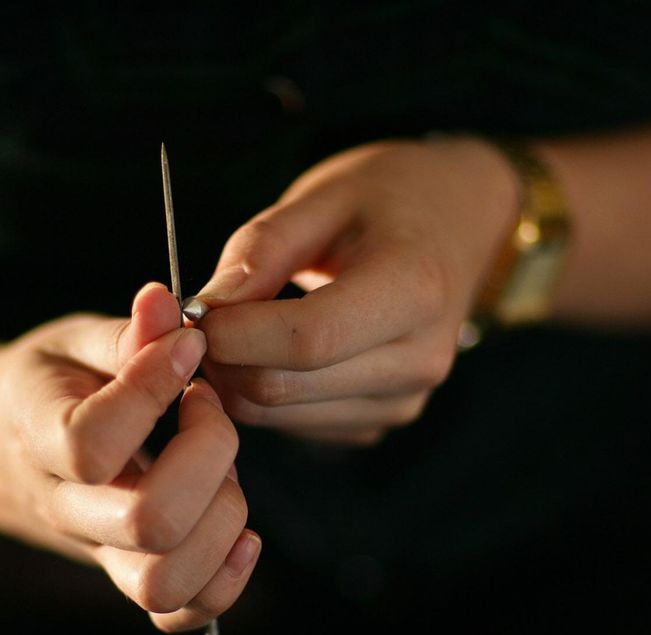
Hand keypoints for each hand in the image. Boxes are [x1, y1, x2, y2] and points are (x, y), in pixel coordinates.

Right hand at [0, 283, 260, 631]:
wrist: (0, 445)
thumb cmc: (49, 385)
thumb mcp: (75, 342)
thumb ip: (127, 334)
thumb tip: (165, 303)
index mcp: (41, 437)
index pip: (93, 443)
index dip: (152, 391)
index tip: (185, 348)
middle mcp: (67, 508)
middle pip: (149, 521)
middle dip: (210, 454)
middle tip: (208, 407)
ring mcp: (100, 550)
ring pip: (164, 582)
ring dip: (222, 520)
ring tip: (222, 469)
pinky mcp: (131, 574)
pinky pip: (178, 613)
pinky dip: (224, 582)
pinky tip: (242, 531)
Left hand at [193, 138, 518, 444]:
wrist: (458, 224)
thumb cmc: (390, 197)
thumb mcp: (324, 195)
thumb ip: (260, 251)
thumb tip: (202, 311)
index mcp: (413, 289)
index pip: (307, 339)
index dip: (235, 332)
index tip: (192, 308)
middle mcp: (418, 359)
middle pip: (284, 386)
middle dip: (222, 357)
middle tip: (197, 316)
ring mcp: (404, 400)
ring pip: (280, 414)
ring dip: (235, 378)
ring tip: (233, 326)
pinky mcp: (381, 421)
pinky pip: (295, 424)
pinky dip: (263, 393)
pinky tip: (268, 348)